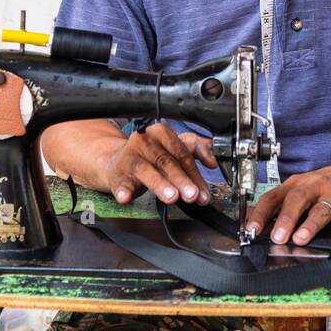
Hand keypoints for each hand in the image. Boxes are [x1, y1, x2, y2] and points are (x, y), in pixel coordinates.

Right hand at [100, 125, 216, 205]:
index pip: (182, 153)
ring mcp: (128, 157)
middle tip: (192, 195)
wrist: (117, 162)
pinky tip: (126, 198)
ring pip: (146, 170)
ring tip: (172, 197)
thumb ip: (196, 150)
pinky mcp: (116, 174)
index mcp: (161, 133)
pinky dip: (123, 190)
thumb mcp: (174, 149)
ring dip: (160, 185)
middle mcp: (144, 142)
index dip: (195, 174)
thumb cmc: (150, 157)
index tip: (203, 192)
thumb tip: (214, 161)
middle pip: (166, 162)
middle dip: (182, 180)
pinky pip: (120, 183)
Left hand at [245, 161, 330, 244]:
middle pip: (297, 200)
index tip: (251, 229)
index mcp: (296, 185)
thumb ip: (275, 204)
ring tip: (301, 238)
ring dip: (311, 224)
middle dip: (286, 218)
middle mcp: (313, 187)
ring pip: (321, 209)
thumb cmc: (322, 184)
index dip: (261, 213)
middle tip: (277, 237)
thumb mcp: (297, 188)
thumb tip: (245, 217)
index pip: (274, 197)